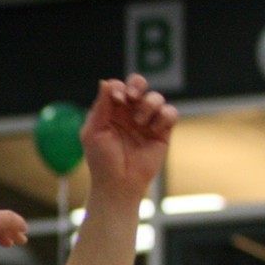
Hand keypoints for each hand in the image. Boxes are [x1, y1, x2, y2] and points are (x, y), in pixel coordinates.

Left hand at [80, 75, 177, 203]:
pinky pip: (170, 112)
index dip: (119, 87)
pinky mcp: (162, 131)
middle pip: (139, 84)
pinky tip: (154, 129)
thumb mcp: (94, 132)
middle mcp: (129, 113)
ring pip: (155, 97)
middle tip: (132, 96)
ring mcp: (147, 121)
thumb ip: (100, 107)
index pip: (117, 87)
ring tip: (139, 122)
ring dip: (148, 105)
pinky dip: (164, 116)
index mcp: (111, 111)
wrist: (119, 183)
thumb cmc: (102, 160)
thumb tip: (106, 82)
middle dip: (137, 84)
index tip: (117, 99)